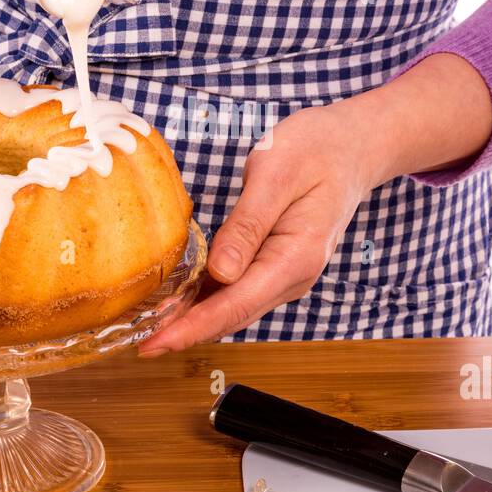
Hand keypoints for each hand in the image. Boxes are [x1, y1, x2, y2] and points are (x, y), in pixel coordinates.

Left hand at [139, 52, 491, 355]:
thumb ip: (248, 225)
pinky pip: (237, 290)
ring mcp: (284, 273)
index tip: (156, 343)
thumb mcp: (277, 174)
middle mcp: (292, 276)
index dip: (193, 327)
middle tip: (140, 345)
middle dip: (186, 332)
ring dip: (193, 319)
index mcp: (296, 257)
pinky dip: (206, 300)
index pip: (236, 304)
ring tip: (149, 328)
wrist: (351, 146)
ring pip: (233, 307)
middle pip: (232, 315)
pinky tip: (178, 302)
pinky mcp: (273, 264)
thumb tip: (220, 272)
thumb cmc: (316, 150)